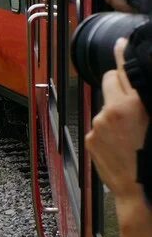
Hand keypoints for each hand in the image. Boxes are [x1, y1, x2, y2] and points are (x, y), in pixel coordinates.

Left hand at [86, 38, 151, 211]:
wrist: (140, 193)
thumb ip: (148, 104)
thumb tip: (143, 93)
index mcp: (133, 105)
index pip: (123, 70)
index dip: (123, 54)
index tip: (122, 43)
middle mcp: (111, 110)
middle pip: (108, 79)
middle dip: (118, 82)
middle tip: (131, 96)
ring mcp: (97, 124)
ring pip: (105, 104)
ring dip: (116, 109)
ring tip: (132, 131)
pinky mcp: (89, 137)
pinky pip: (99, 124)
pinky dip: (109, 128)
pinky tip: (122, 144)